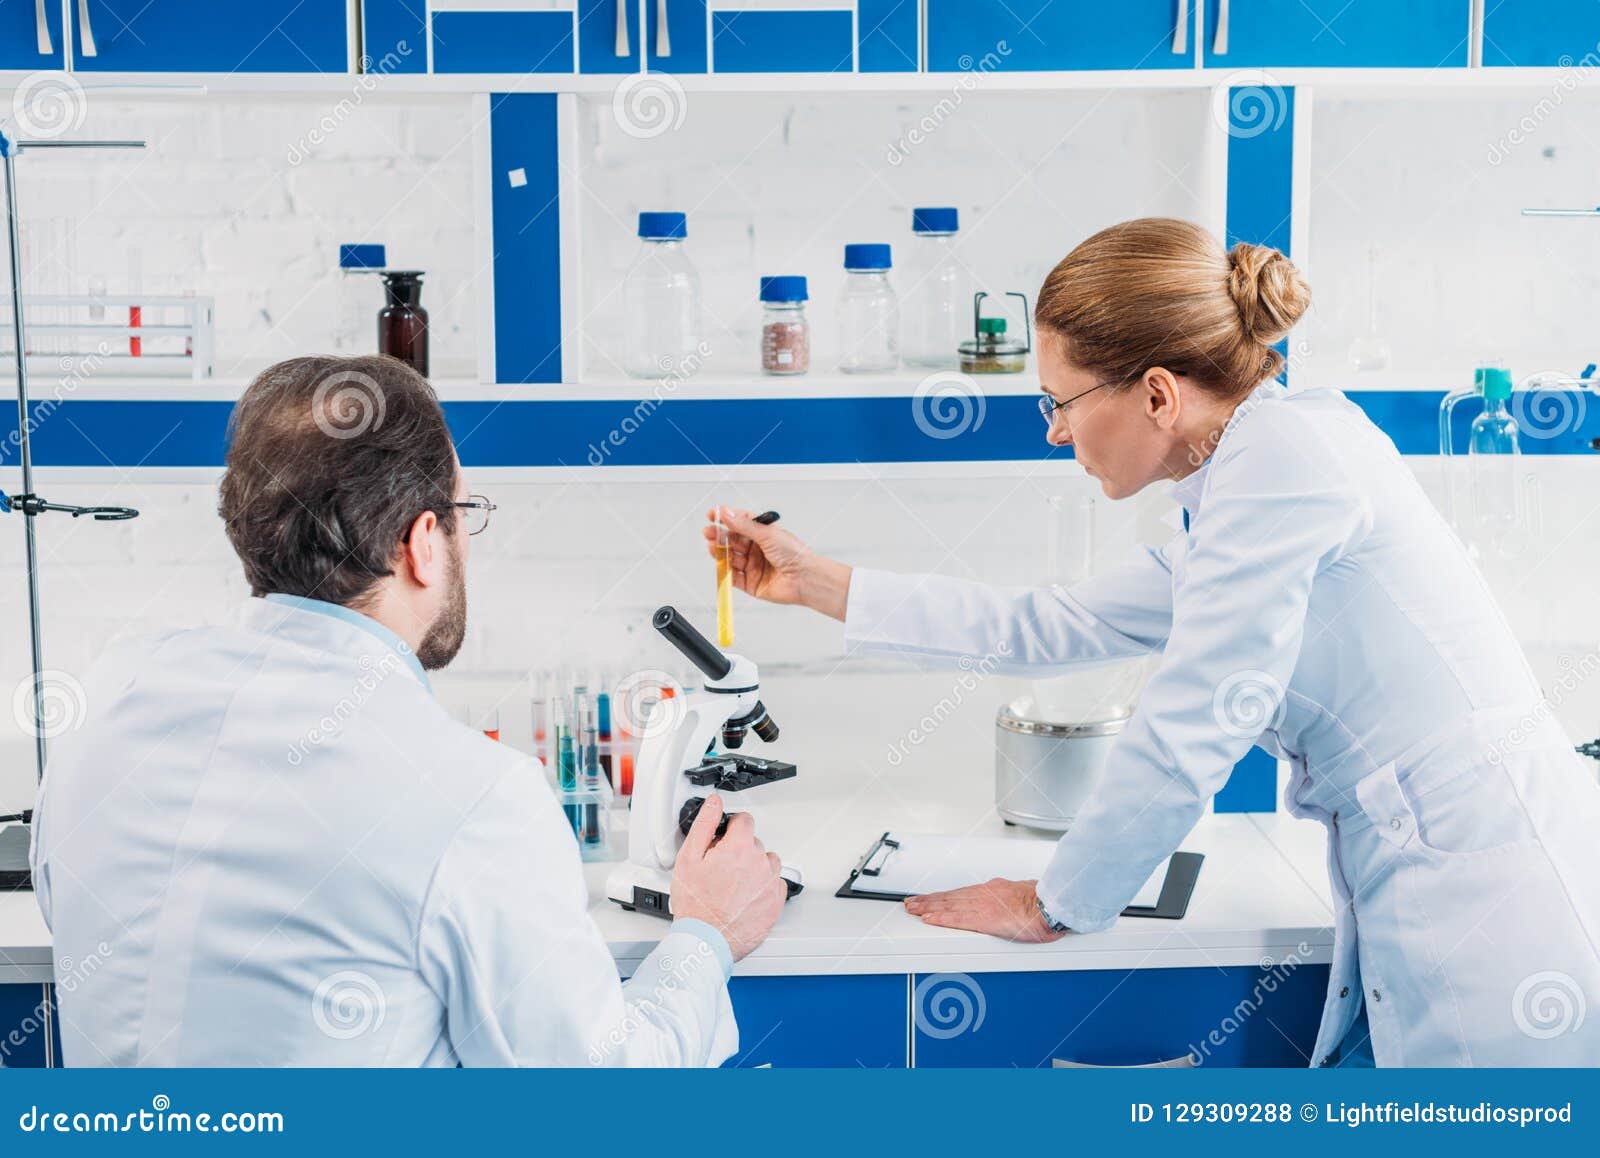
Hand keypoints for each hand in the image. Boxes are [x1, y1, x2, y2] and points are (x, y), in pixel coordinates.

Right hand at [670, 794, 786, 960]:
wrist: (706, 940)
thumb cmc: (696, 904)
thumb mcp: (689, 857)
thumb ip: (704, 824)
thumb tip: (714, 803)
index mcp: (740, 847)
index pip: (744, 820)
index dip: (730, 826)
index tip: (724, 836)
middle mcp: (760, 863)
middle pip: (754, 842)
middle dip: (739, 849)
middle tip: (720, 867)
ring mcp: (770, 883)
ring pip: (767, 862)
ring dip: (754, 866)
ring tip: (734, 882)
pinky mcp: (776, 903)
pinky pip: (775, 884)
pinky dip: (763, 886)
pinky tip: (746, 895)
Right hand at [701, 507, 851, 620]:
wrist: (805, 578)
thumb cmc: (795, 554)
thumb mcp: (768, 534)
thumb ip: (745, 525)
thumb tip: (727, 513)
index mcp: (763, 534)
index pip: (740, 523)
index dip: (726, 518)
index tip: (712, 514)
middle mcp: (757, 549)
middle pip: (732, 541)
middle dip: (719, 536)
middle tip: (708, 532)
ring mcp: (753, 566)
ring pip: (730, 558)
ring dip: (720, 552)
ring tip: (712, 547)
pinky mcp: (751, 583)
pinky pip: (733, 577)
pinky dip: (725, 572)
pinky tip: (720, 565)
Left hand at [903, 879, 1067, 943]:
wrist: (1054, 906)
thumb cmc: (1046, 904)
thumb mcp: (1024, 897)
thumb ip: (1011, 901)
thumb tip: (1009, 906)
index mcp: (994, 890)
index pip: (962, 893)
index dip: (944, 896)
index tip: (931, 899)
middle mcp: (986, 895)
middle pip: (951, 897)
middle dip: (930, 900)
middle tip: (912, 903)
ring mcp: (984, 906)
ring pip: (950, 905)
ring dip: (929, 907)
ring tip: (913, 909)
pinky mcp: (987, 919)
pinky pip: (959, 918)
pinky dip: (942, 918)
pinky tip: (930, 919)